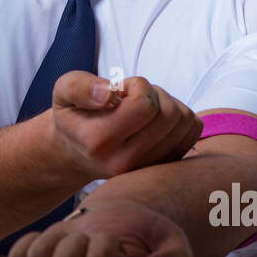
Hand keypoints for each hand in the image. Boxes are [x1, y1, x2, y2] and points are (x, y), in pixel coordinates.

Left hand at [9, 198, 194, 256]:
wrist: (112, 236)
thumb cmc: (139, 237)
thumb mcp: (170, 238)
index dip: (105, 238)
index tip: (114, 243)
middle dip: (76, 237)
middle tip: (90, 241)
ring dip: (54, 238)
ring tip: (74, 244)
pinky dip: (30, 242)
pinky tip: (52, 245)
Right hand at [47, 71, 202, 180]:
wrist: (78, 151)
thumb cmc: (74, 116)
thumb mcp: (63, 92)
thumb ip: (80, 87)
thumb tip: (109, 93)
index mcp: (98, 143)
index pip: (143, 106)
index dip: (137, 86)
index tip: (120, 90)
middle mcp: (125, 163)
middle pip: (168, 113)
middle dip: (153, 93)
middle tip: (130, 98)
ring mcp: (148, 169)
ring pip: (184, 120)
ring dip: (166, 103)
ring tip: (140, 109)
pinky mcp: (166, 167)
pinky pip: (193, 129)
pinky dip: (179, 115)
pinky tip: (154, 120)